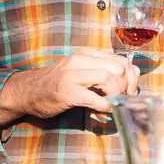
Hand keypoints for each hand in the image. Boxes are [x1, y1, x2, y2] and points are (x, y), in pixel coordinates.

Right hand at [1, 50, 139, 122]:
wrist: (29, 90)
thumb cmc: (58, 82)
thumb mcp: (82, 69)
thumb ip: (105, 68)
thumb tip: (134, 72)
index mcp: (86, 53)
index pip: (121, 59)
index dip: (131, 76)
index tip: (129, 89)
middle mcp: (80, 60)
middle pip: (119, 67)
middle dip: (127, 85)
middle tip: (123, 97)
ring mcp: (73, 76)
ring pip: (109, 79)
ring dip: (116, 94)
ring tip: (113, 102)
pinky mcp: (68, 93)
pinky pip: (95, 99)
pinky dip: (105, 106)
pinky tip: (104, 110)